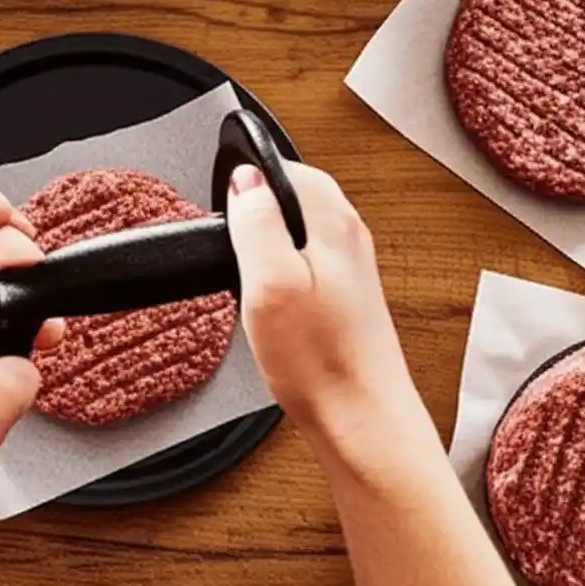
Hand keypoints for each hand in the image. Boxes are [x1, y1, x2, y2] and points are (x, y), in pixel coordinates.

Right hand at [225, 163, 416, 447]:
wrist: (360, 418)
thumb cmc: (320, 361)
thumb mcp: (269, 283)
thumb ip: (256, 223)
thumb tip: (245, 178)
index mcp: (333, 221)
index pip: (285, 167)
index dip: (248, 180)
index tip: (224, 211)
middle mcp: (349, 237)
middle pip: (293, 196)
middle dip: (257, 211)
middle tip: (230, 245)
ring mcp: (350, 268)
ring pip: (299, 231)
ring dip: (268, 243)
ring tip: (246, 276)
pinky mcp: (344, 297)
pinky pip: (305, 263)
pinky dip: (280, 273)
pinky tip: (268, 303)